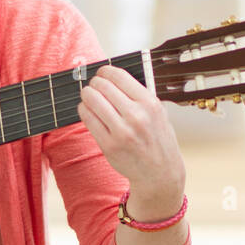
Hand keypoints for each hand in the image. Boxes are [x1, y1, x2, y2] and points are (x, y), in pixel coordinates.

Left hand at [77, 64, 186, 216]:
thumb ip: (139, 95)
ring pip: (92, 100)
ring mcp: (121, 131)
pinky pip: (88, 119)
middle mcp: (136, 116)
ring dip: (86, 95)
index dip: (105, 71)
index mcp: (150, 103)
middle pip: (102, 86)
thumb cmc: (157, 139)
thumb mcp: (158, 112)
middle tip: (92, 86)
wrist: (160, 173)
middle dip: (93, 83)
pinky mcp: (109, 145)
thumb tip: (112, 76)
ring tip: (88, 97)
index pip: (119, 76)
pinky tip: (87, 110)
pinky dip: (84, 110)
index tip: (101, 73)